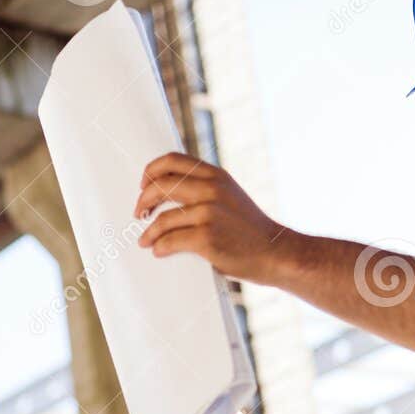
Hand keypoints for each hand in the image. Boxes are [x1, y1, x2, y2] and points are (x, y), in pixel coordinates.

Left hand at [134, 153, 300, 284]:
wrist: (276, 253)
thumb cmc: (251, 229)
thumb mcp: (231, 196)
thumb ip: (206, 189)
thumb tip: (170, 190)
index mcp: (216, 176)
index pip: (173, 160)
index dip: (151, 171)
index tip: (143, 184)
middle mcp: (212, 189)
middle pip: (161, 186)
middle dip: (144, 200)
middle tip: (139, 213)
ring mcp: (209, 213)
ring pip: (163, 218)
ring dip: (149, 232)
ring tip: (145, 240)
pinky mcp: (206, 238)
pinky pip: (170, 241)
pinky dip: (159, 247)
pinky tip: (158, 250)